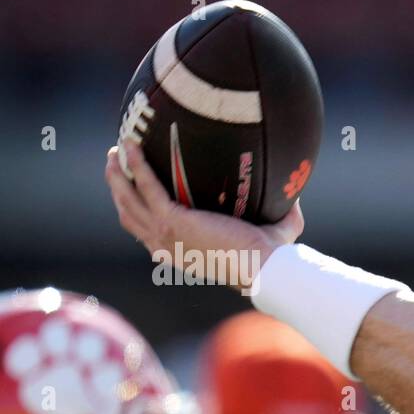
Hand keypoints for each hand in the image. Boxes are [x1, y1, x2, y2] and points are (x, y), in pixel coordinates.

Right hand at [104, 141, 303, 288]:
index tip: (134, 193)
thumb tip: (298, 199)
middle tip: (116, 165)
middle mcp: (169, 246)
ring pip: (129, 200)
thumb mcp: (269, 236)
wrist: (265, 268)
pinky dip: (136, 165)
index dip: (137, 213)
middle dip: (119, 189)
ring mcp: (167, 233)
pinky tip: (130, 145)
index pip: (150, 234)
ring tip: (115, 152)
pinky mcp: (174, 220)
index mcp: (182, 253)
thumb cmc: (271, 259)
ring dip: (118, 175)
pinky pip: (147, 186)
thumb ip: (282, 218)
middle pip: (130, 215)